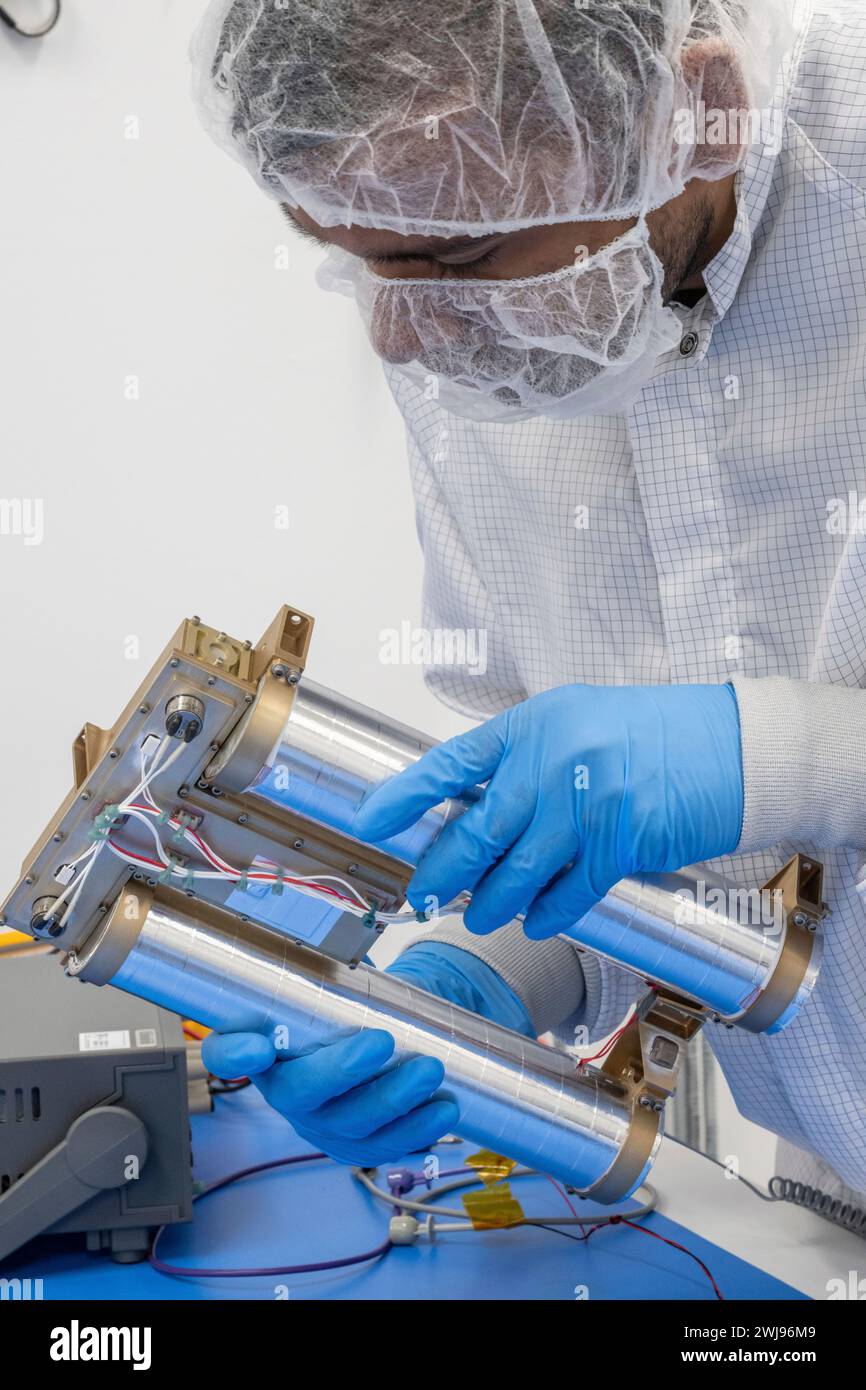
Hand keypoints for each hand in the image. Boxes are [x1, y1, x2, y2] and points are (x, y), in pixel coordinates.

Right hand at [200, 944, 528, 1165]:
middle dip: (343, 1071)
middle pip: (301, 1093)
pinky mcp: (360, 1145)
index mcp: (262, 1045)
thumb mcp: (322, 977)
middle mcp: (286, 1090)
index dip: (234, 1053)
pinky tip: (445, 1109)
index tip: (256, 1046)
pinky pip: (387, 1147)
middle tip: (381, 1041)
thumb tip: (335, 912)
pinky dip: (419, 1130)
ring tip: (431, 1071)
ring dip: (394, 1100)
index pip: (227, 1051)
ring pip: (351, 1125)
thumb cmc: (340, 1006)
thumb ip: (318, 959)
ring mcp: (323, 1124)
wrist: (371, 1039)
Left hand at [352, 683, 743, 938]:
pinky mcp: (619, 843)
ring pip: (515, 873)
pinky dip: (547, 914)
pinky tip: (535, 921)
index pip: (450, 763)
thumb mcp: (573, 723)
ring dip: (490, 903)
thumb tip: (471, 808)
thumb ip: (523, 761)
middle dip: (441, 872)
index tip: (370, 821)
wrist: (726, 745)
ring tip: (479, 915)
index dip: (405, 795)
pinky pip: (566, 894)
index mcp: (531, 725)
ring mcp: (585, 804)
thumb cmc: (650, 732)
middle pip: (475, 832)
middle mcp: (551, 761)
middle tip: (422, 895)